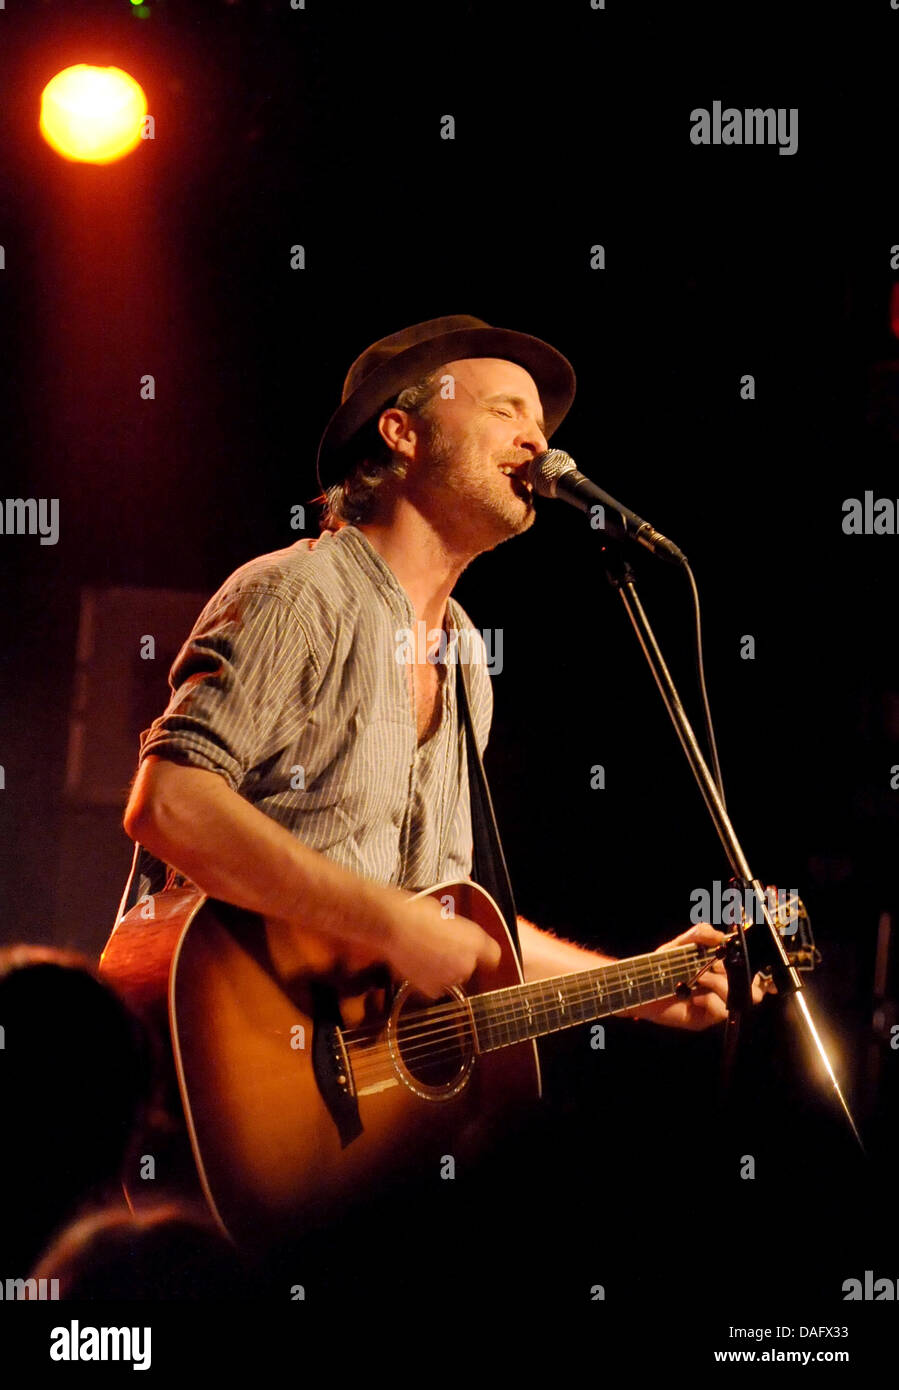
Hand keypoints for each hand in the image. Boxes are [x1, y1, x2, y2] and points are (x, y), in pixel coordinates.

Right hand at [378, 889, 501, 999]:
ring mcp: (450, 977)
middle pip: (468, 966)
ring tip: (423, 955)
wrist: (393, 926)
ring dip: (441, 971)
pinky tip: (416, 966)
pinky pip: (434, 988)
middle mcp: (468, 961)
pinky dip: (426, 981)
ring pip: (451, 978)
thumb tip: (451, 935)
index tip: (481, 955)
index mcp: (475, 939)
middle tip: (437, 948)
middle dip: (455, 960)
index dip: (484, 955)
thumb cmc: (415, 912)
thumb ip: (455, 931)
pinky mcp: (432, 989)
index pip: (493, 955)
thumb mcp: (444, 914)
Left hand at [630, 923, 767, 1030]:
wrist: (642, 986)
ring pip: (744, 998)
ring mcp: (718, 1002)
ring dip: (722, 984)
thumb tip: (719, 936)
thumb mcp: (680, 944)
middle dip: (735, 972)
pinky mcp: (707, 1017)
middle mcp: (725, 985)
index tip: (728, 954)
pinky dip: (707, 999)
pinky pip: (721, 1010)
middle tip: (711, 967)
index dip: (748, 961)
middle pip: (756, 984)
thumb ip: (699, 934)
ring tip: (700, 979)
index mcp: (723, 967)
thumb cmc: (663, 966)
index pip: (751, 966)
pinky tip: (692, 995)